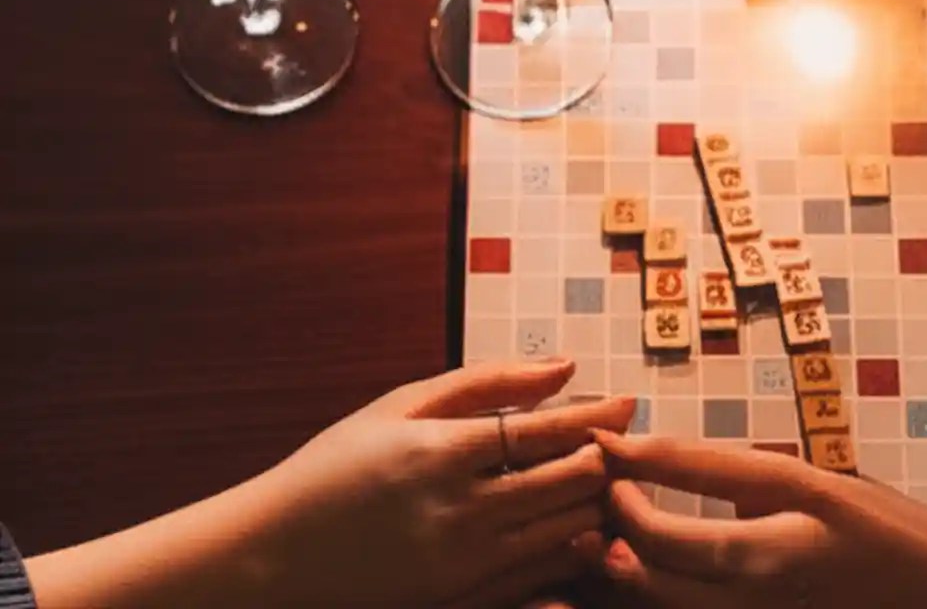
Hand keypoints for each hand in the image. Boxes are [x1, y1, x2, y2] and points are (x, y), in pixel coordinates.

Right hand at [252, 360, 634, 607]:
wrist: (275, 556)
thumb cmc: (335, 469)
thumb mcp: (398, 407)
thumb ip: (485, 383)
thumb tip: (564, 366)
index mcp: (442, 452)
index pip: (547, 431)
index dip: (597, 414)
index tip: (626, 401)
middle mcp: (460, 510)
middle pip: (569, 482)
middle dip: (605, 458)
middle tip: (619, 441)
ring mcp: (465, 561)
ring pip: (566, 529)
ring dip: (594, 501)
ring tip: (600, 478)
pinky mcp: (464, 597)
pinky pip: (543, 573)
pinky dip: (572, 546)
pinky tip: (575, 526)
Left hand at [593, 432, 926, 608]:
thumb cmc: (881, 531)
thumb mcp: (810, 484)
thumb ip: (726, 472)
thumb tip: (646, 456)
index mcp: (769, 552)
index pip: (661, 529)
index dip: (619, 484)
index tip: (603, 450)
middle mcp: (753, 601)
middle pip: (646, 576)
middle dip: (611, 528)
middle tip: (603, 487)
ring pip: (658, 608)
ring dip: (623, 568)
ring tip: (613, 525)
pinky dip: (657, 594)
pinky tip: (650, 566)